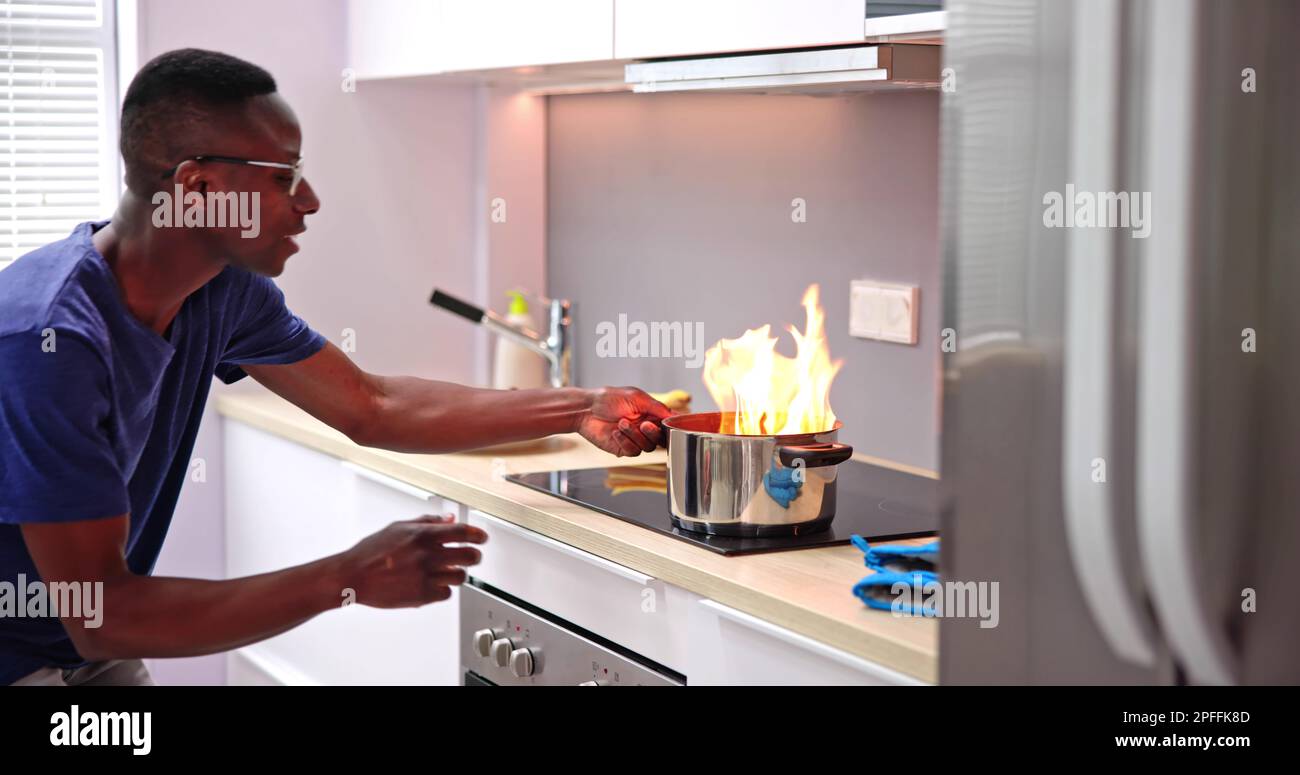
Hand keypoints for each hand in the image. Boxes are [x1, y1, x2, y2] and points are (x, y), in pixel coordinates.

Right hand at [335, 515, 487, 607]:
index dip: (477, 535)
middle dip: (474, 556)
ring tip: (449, 571)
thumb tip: (449, 519)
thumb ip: (427, 522)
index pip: (462, 532)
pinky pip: (446, 593)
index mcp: (421, 535)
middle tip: (472, 556)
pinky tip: (434, 584)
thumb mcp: (399, 528)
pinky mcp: (420, 596)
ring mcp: (424, 576)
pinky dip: (443, 589)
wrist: (353, 576)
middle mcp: (426, 555)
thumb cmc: (372, 551)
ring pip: (460, 577)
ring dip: (458, 573)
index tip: (482, 538)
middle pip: (468, 556)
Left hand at [575, 386, 674, 456]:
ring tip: (622, 423)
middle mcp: (644, 428)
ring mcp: (634, 439)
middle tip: (643, 425)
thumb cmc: (609, 399)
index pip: (667, 425)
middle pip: (661, 440)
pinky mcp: (622, 449)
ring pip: (647, 447)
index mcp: (650, 414)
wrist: (586, 409)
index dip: (670, 428)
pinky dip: (625, 442)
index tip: (669, 425)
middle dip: (653, 433)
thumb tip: (675, 416)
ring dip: (635, 435)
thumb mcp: (637, 397)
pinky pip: (633, 451)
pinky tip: (615, 432)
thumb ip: (658, 407)